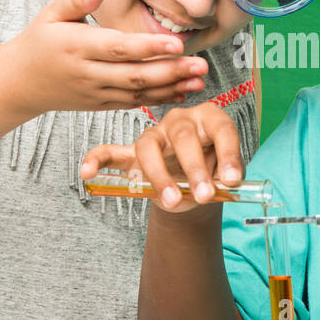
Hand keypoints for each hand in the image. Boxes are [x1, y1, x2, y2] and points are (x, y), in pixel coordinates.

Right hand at [0, 0, 208, 116]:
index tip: (178, 43)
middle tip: (202, 65)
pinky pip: (132, 104)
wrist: (18, 84)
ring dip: (171, 87)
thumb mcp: (50, 14)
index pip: (118, 47)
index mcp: (76, 46)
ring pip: (137, 93)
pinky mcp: (99, 105)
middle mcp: (87, 73)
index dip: (149, 46)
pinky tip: (182, 92)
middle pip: (134, 74)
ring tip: (201, 80)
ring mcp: (94, 93)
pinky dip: (158, 99)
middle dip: (171, 71)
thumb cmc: (39, 41)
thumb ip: (76, 1)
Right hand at [79, 101, 243, 213]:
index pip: (221, 129)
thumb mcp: (224, 173)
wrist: (195, 181)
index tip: (233, 180)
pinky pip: (111, 152)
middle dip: (194, 168)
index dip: (229, 154)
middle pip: (183, 136)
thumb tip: (224, 187)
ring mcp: (155, 135)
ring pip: (149, 146)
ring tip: (170, 201)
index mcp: (209, 118)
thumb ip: (224, 178)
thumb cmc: (212, 170)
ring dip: (160, 175)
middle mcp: (180, 121)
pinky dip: (97, 160)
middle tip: (205, 195)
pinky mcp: (133, 152)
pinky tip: (87, 172)